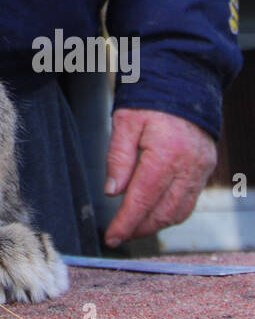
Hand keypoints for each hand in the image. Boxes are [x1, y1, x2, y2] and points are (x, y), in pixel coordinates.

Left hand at [103, 108, 216, 246]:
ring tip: (134, 226)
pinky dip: (172, 212)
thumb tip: (112, 192)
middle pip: (163, 212)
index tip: (112, 237)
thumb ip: (118, 158)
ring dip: (156, 224)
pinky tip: (155, 211)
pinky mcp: (206, 168)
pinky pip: (190, 200)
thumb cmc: (149, 98)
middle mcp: (188, 166)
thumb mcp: (125, 121)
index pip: (143, 199)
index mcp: (166, 154)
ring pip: (179, 211)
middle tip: (120, 233)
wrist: (183, 81)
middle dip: (140, 228)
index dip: (126, 223)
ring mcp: (201, 169)